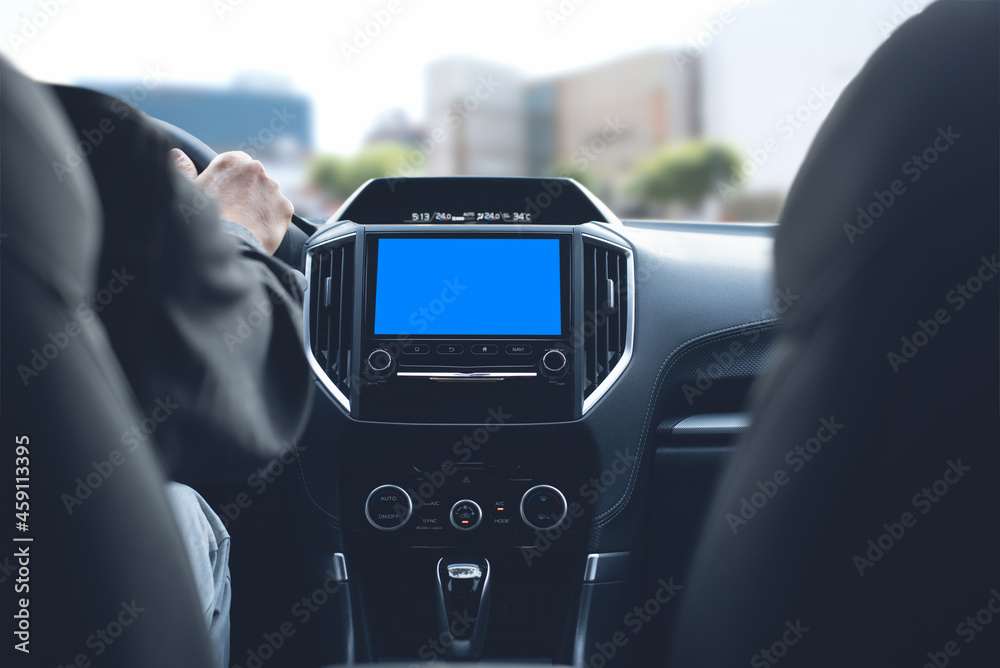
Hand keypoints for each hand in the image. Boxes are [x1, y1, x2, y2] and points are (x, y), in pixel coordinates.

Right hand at [170, 148, 292, 254]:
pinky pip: (280, 212)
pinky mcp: (286, 208)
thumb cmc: (203, 219)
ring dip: (261, 205)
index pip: (237, 164)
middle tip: (235, 212)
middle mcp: (257, 169)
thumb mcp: (188, 192)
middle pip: (254, 179)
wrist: (228, 246)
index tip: (226, 195)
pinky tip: (258, 230)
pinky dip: (272, 220)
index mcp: (232, 161)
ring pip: (268, 195)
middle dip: (247, 192)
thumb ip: (183, 169)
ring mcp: (274, 188)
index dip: (231, 181)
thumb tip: (177, 153)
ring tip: (245, 224)